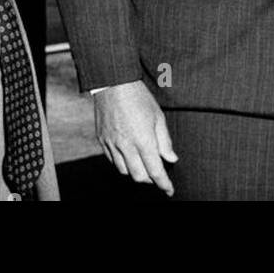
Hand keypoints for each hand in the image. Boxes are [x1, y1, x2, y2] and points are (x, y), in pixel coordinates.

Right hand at [93, 80, 177, 195]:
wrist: (112, 82)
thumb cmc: (138, 97)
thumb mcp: (158, 116)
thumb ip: (165, 141)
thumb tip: (171, 159)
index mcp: (143, 140)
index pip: (155, 172)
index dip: (164, 184)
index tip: (169, 190)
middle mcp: (126, 145)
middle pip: (139, 176)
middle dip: (150, 179)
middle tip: (156, 173)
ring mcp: (112, 143)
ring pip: (124, 171)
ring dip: (135, 171)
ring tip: (142, 163)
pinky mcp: (102, 139)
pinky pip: (112, 160)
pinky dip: (122, 163)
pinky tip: (128, 155)